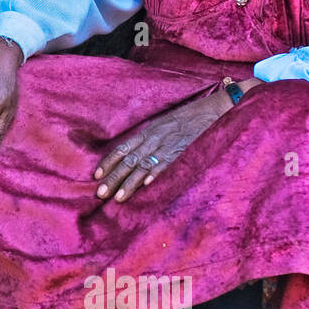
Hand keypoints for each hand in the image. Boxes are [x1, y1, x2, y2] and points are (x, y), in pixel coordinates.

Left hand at [92, 80, 259, 204]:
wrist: (211, 110)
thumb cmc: (185, 118)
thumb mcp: (161, 124)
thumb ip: (146, 138)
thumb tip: (131, 154)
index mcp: (147, 131)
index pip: (122, 148)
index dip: (109, 162)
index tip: (97, 175)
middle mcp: (154, 139)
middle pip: (128, 161)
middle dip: (113, 178)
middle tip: (99, 193)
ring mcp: (167, 146)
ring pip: (143, 167)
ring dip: (129, 184)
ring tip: (117, 198)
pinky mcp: (182, 152)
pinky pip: (166, 165)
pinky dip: (156, 175)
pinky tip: (146, 187)